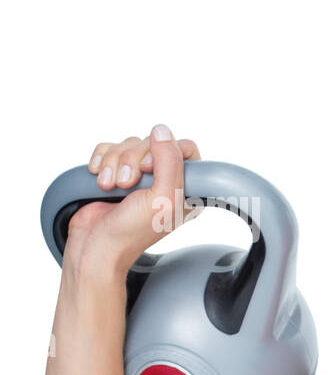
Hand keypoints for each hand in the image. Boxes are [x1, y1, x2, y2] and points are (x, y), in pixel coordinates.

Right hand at [64, 124, 202, 274]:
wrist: (95, 244)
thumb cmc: (132, 230)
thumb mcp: (163, 198)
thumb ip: (170, 162)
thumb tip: (161, 130)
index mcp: (185, 188)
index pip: (185, 149)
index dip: (165, 152)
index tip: (149, 170)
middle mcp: (163, 180)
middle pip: (153, 143)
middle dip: (132, 160)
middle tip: (127, 184)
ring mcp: (137, 176)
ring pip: (128, 144)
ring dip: (114, 163)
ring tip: (110, 186)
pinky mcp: (113, 172)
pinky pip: (108, 148)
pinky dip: (100, 161)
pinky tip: (99, 180)